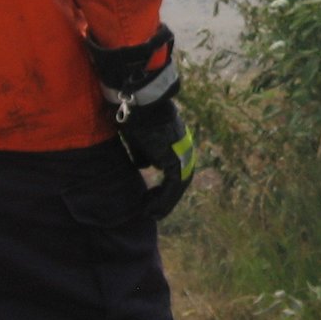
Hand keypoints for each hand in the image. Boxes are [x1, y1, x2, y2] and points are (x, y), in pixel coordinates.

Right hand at [118, 97, 195, 218]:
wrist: (140, 105)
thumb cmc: (136, 117)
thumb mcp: (139, 141)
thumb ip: (143, 155)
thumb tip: (144, 167)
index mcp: (177, 145)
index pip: (175, 172)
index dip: (164, 188)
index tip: (149, 198)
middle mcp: (184, 150)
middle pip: (179, 181)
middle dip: (166, 199)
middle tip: (151, 211)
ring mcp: (183, 155)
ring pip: (177, 187)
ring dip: (164, 203)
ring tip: (150, 214)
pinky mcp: (177, 161)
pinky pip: (173, 188)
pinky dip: (163, 201)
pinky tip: (150, 210)